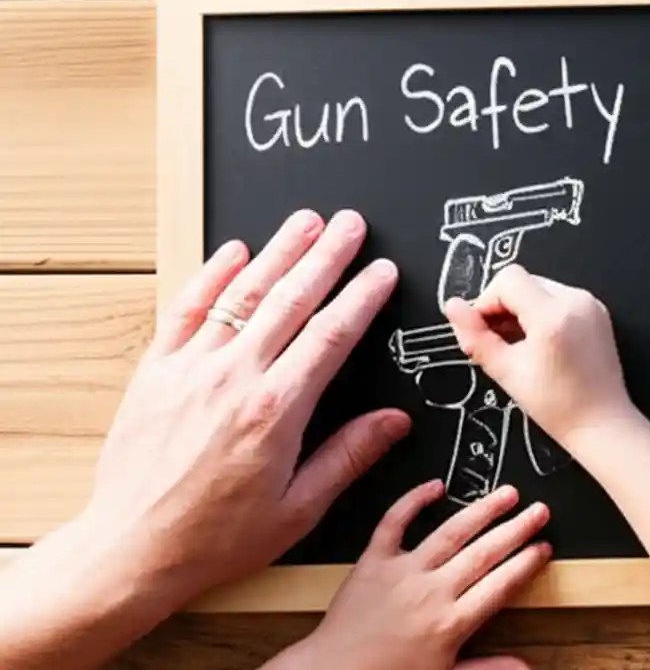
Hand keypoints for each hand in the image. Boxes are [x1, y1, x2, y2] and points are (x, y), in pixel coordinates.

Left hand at [83, 208, 407, 603]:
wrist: (133, 549)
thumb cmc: (215, 537)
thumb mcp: (298, 509)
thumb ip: (348, 456)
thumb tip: (393, 422)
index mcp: (275, 412)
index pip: (330, 336)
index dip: (361, 297)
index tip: (382, 273)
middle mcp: (233, 379)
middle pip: (290, 300)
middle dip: (327, 256)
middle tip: (351, 224)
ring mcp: (190, 369)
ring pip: (242, 294)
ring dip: (277, 252)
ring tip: (305, 222)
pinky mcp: (156, 372)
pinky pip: (186, 309)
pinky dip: (211, 276)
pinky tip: (233, 252)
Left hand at [270, 481, 550, 669]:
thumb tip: (528, 667)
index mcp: (451, 624)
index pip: (500, 586)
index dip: (526, 564)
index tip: (544, 547)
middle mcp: (432, 592)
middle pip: (484, 554)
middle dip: (516, 530)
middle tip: (539, 510)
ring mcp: (402, 573)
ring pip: (450, 533)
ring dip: (482, 511)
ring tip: (507, 493)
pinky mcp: (373, 562)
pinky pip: (394, 523)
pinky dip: (413, 500)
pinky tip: (436, 485)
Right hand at [443, 265, 634, 446]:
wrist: (601, 423)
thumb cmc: (557, 406)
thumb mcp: (507, 372)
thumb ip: (475, 337)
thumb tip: (453, 308)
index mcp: (553, 316)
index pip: (508, 280)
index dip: (486, 301)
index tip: (482, 329)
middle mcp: (575, 301)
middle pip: (523, 281)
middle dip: (503, 306)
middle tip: (498, 340)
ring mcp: (590, 304)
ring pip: (539, 287)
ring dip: (522, 309)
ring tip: (520, 344)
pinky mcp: (597, 311)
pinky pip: (559, 297)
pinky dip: (542, 312)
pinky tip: (540, 342)